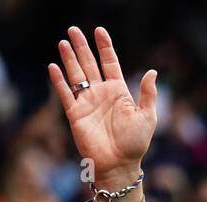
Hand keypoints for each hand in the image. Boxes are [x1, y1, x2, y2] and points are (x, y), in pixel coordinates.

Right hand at [48, 26, 155, 188]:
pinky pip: (65, 94)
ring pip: (76, 75)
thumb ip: (148, 94)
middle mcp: (101, 94)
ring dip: (69, 58)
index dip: (105, 47)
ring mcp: (87, 103)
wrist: (118, 165)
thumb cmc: (135, 144)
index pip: (110, 63)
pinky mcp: (76, 115)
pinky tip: (53, 67)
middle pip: (89, 64)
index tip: (99, 31)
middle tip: (73, 29)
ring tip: (63, 42)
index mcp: (119, 92)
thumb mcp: (147, 116)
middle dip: (82, 47)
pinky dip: (59, 81)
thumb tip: (153, 71)